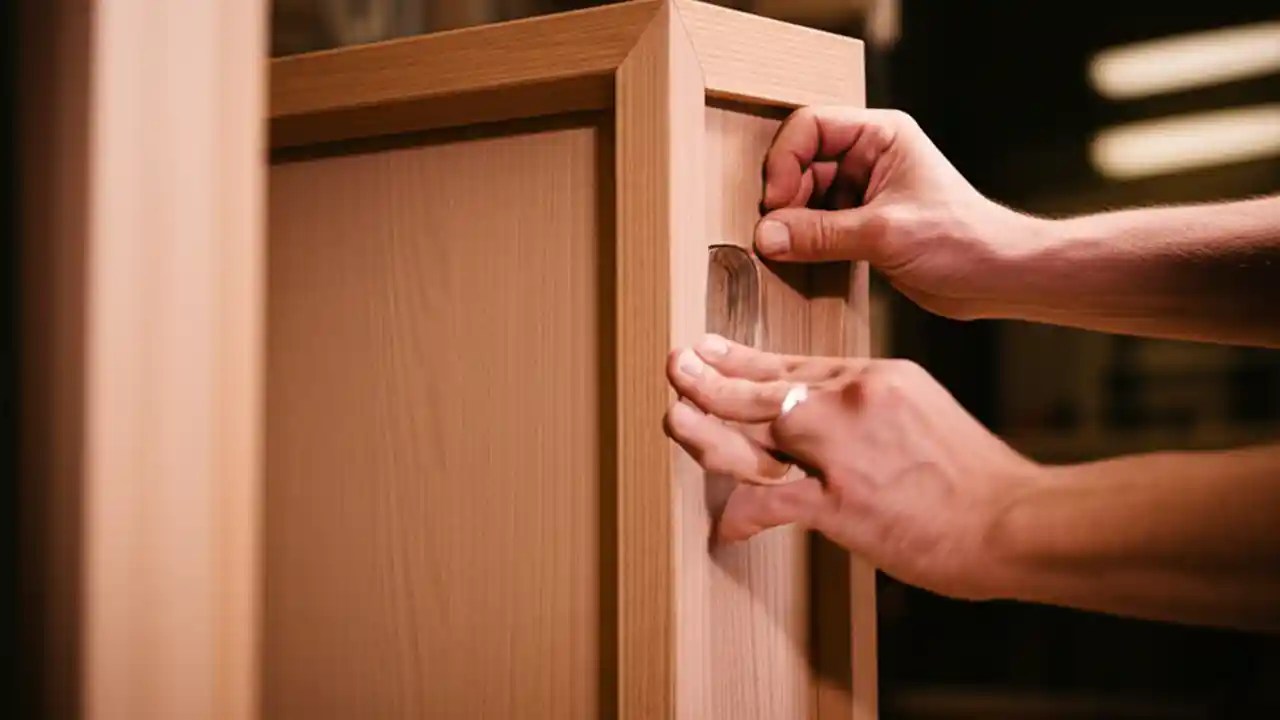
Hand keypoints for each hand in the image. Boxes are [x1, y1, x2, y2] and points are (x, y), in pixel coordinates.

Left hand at [664, 333, 1042, 600]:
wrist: (1015, 519)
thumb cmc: (974, 475)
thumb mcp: (922, 411)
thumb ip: (871, 407)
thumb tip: (827, 414)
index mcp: (875, 377)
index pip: (794, 362)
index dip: (743, 358)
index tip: (708, 350)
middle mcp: (854, 405)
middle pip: (766, 388)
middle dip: (712, 380)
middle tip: (676, 368)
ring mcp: (846, 453)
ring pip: (758, 433)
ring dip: (708, 429)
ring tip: (676, 415)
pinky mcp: (844, 504)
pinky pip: (774, 503)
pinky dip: (742, 514)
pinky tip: (722, 523)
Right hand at [754, 106, 1046, 319]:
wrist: (996, 278)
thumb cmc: (962, 240)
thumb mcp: (883, 235)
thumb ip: (820, 234)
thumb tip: (767, 235)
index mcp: (880, 135)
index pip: (810, 126)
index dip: (786, 161)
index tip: (777, 201)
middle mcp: (868, 156)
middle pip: (801, 162)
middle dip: (785, 197)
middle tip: (777, 233)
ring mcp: (863, 190)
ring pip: (804, 196)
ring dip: (793, 223)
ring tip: (789, 250)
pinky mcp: (860, 223)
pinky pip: (816, 224)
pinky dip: (805, 241)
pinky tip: (803, 259)